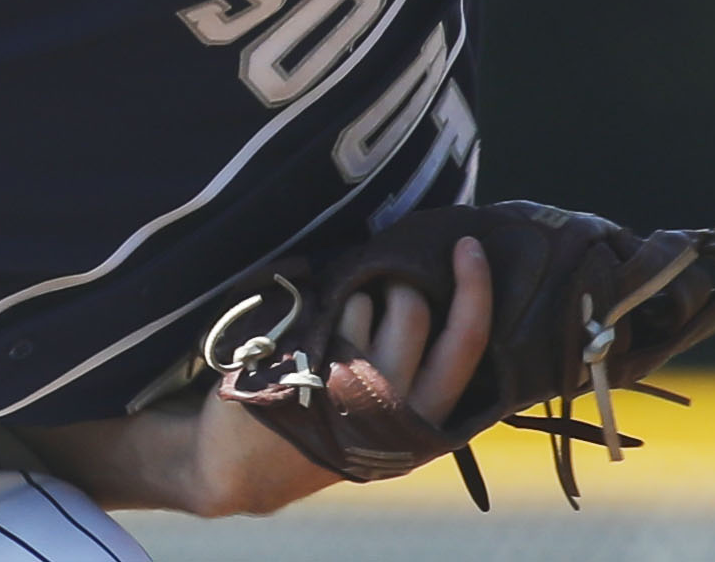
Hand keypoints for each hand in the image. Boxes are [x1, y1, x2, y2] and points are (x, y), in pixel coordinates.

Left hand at [18, 235, 492, 517]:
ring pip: (365, 304)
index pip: (466, 346)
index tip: (469, 246)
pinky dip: (319, 306)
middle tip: (381, 288)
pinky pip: (322, 311)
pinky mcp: (298, 374)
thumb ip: (419, 372)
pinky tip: (307, 330)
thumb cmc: (325, 428)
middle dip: (399, 285)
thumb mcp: (386, 422)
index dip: (475, 290)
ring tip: (336, 323)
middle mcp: (388, 412)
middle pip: (413, 311)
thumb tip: (443, 286)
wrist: (238, 467)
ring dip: (354, 296)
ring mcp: (341, 393)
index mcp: (421, 424)